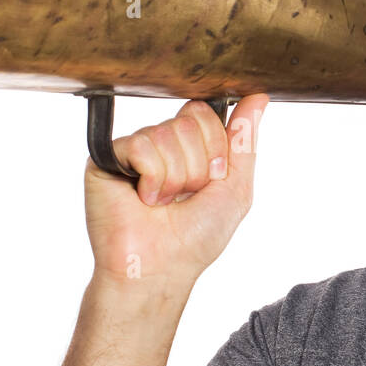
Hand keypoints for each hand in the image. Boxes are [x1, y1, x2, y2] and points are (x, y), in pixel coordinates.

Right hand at [84, 94, 268, 289]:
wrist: (160, 268)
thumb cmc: (196, 238)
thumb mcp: (235, 189)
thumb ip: (244, 141)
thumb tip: (259, 97)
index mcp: (189, 145)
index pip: (205, 113)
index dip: (215, 149)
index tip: (209, 181)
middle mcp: (160, 142)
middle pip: (189, 121)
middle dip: (196, 167)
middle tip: (183, 197)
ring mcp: (132, 149)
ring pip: (165, 133)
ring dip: (174, 178)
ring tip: (161, 203)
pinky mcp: (106, 158)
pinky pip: (140, 145)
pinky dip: (152, 179)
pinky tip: (142, 199)